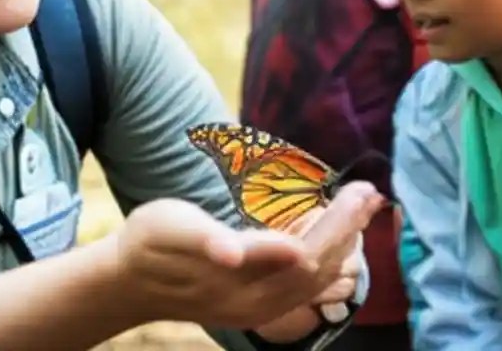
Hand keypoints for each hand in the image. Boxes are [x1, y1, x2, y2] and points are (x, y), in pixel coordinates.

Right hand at [110, 181, 382, 332]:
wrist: (131, 281)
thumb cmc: (151, 243)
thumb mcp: (173, 230)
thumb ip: (211, 241)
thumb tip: (242, 252)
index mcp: (238, 281)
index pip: (306, 253)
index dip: (337, 224)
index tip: (358, 191)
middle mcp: (256, 304)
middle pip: (320, 267)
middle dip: (349, 229)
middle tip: (370, 191)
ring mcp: (261, 309)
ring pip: (319, 279)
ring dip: (346, 242)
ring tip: (364, 207)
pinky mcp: (261, 306)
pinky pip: (309, 286)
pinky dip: (331, 259)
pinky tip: (341, 235)